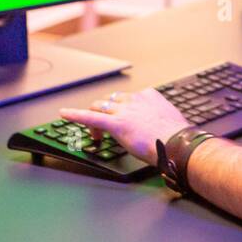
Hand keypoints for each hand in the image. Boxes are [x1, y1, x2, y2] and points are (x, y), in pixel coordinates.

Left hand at [60, 89, 190, 165]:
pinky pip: (91, 117)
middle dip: (104, 112)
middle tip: (103, 130)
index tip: (120, 117)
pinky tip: (65, 114)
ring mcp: (125, 110)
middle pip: (110, 100)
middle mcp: (135, 99)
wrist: (177, 144)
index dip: (119, 109)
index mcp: (149, 96)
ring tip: (95, 134)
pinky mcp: (116, 123)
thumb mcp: (168, 120)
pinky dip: (76, 115)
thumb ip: (157, 118)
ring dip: (94, 118)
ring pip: (99, 106)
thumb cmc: (176, 138)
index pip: (127, 97)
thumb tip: (157, 126)